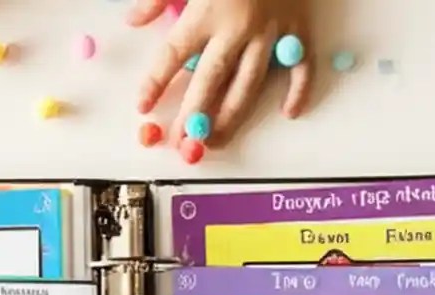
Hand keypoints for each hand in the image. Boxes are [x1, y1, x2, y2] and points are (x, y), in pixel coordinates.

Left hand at [130, 0, 311, 146]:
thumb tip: (133, 20)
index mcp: (206, 11)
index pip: (173, 54)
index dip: (155, 82)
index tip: (143, 106)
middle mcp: (238, 27)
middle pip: (211, 81)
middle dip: (194, 115)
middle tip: (182, 141)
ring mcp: (272, 32)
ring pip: (250, 85)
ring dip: (233, 117)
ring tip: (218, 140)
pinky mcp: (300, 29)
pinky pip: (301, 66)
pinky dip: (299, 90)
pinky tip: (289, 112)